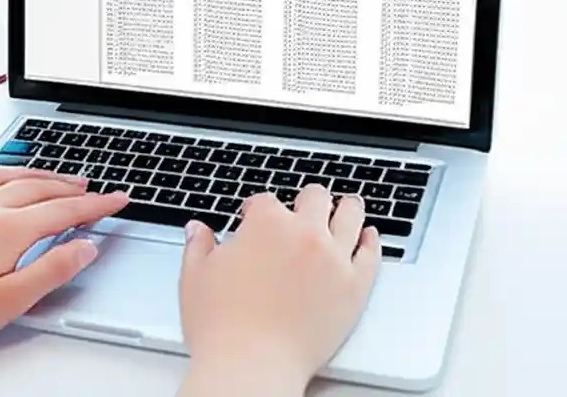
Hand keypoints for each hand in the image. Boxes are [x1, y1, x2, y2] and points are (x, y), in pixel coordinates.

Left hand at [0, 168, 128, 361]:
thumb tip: (84, 248)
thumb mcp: (9, 303)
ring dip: (34, 173)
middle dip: (69, 185)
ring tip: (51, 176)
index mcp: (5, 230)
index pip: (63, 210)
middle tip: (92, 187)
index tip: (116, 199)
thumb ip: (52, 271)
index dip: (96, 205)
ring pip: (3, 176)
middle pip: (37, 187)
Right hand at [178, 186, 380, 395]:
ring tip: (346, 207)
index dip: (256, 209)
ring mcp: (334, 258)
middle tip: (302, 209)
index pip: (265, 201)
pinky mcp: (355, 286)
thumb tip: (197, 230)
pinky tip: (368, 237)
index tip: (253, 219)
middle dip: (305, 201)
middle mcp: (305, 233)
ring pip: (351, 214)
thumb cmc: (222, 328)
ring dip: (346, 208)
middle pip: (315, 198)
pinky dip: (371, 241)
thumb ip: (198, 247)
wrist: (252, 367)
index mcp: (266, 224)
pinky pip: (371, 253)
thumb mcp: (195, 279)